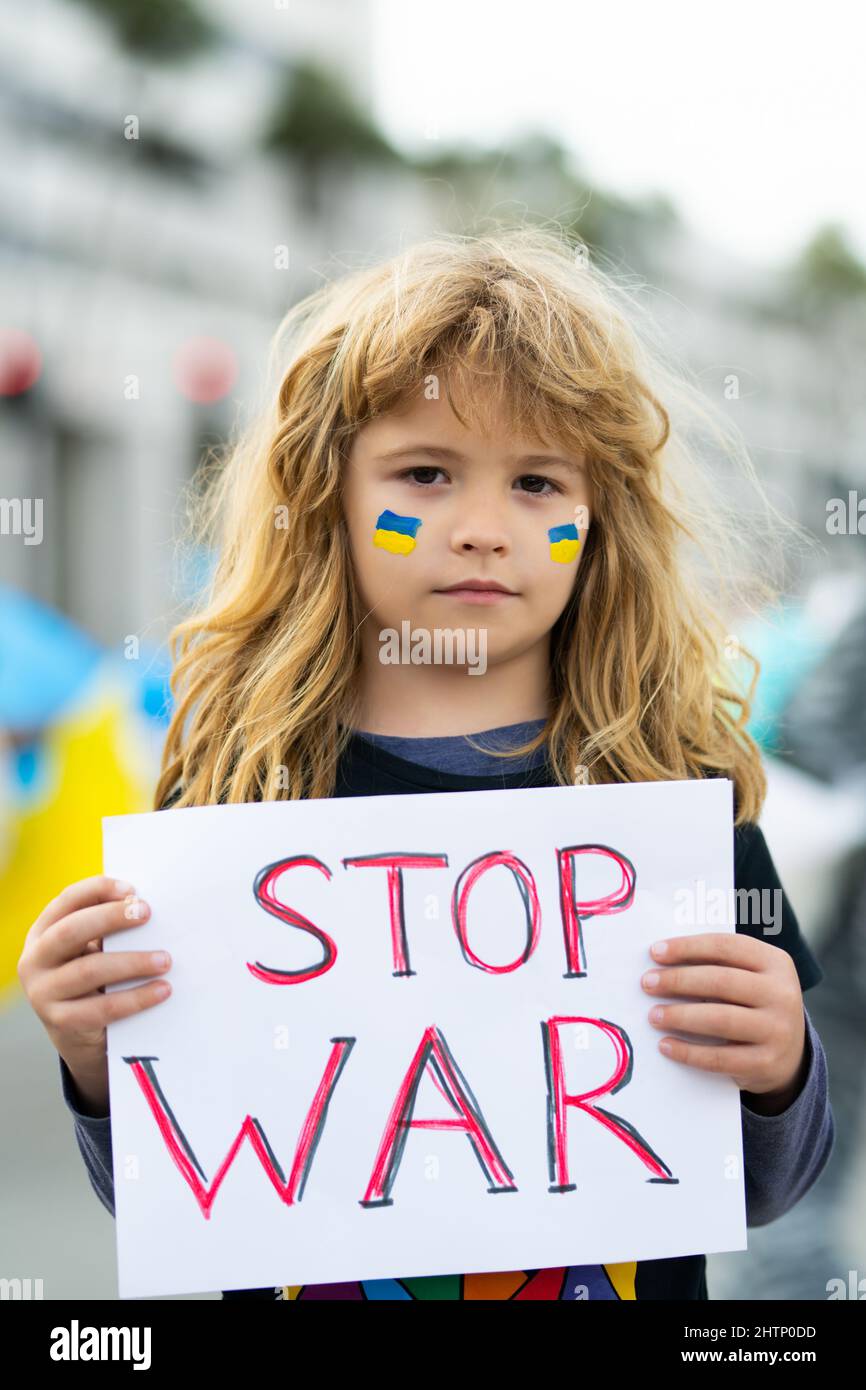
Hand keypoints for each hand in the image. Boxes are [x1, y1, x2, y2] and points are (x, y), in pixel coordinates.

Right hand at [17, 875, 172, 1104]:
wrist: (79, 1033)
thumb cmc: (92, 977)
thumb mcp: (91, 948)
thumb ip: (106, 928)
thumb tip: (143, 906)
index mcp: (42, 933)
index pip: (66, 901)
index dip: (97, 890)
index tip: (132, 890)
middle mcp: (34, 961)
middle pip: (71, 931)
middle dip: (111, 918)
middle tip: (147, 914)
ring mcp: (43, 993)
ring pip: (89, 970)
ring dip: (133, 962)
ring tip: (165, 960)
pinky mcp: (61, 1022)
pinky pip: (103, 1007)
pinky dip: (136, 998)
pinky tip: (161, 990)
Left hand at [641, 932, 807, 1113]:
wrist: (790, 1056)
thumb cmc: (753, 1005)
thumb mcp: (750, 977)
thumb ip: (718, 965)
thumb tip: (663, 961)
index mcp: (775, 962)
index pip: (726, 947)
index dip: (688, 947)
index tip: (655, 952)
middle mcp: (782, 994)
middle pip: (721, 981)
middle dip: (678, 980)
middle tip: (647, 983)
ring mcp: (778, 1030)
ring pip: (720, 1019)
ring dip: (680, 1015)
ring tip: (653, 1015)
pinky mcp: (766, 1063)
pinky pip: (720, 1058)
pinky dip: (688, 1052)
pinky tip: (665, 1045)